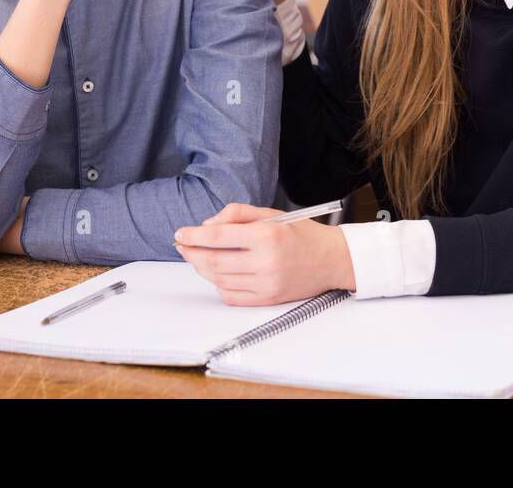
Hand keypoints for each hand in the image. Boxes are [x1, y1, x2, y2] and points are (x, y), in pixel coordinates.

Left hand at [174, 203, 355, 305]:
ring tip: (198, 258)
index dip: (194, 235)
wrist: (332, 259)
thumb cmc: (301, 233)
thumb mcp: (272, 213)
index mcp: (267, 235)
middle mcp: (266, 261)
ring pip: (220, 280)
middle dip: (192, 254)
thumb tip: (207, 225)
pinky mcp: (268, 299)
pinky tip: (217, 274)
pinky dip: (218, 285)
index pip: (218, 236)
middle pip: (214, 262)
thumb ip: (238, 214)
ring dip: (202, 269)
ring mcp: (267, 283)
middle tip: (182, 246)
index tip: (180, 233)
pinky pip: (232, 296)